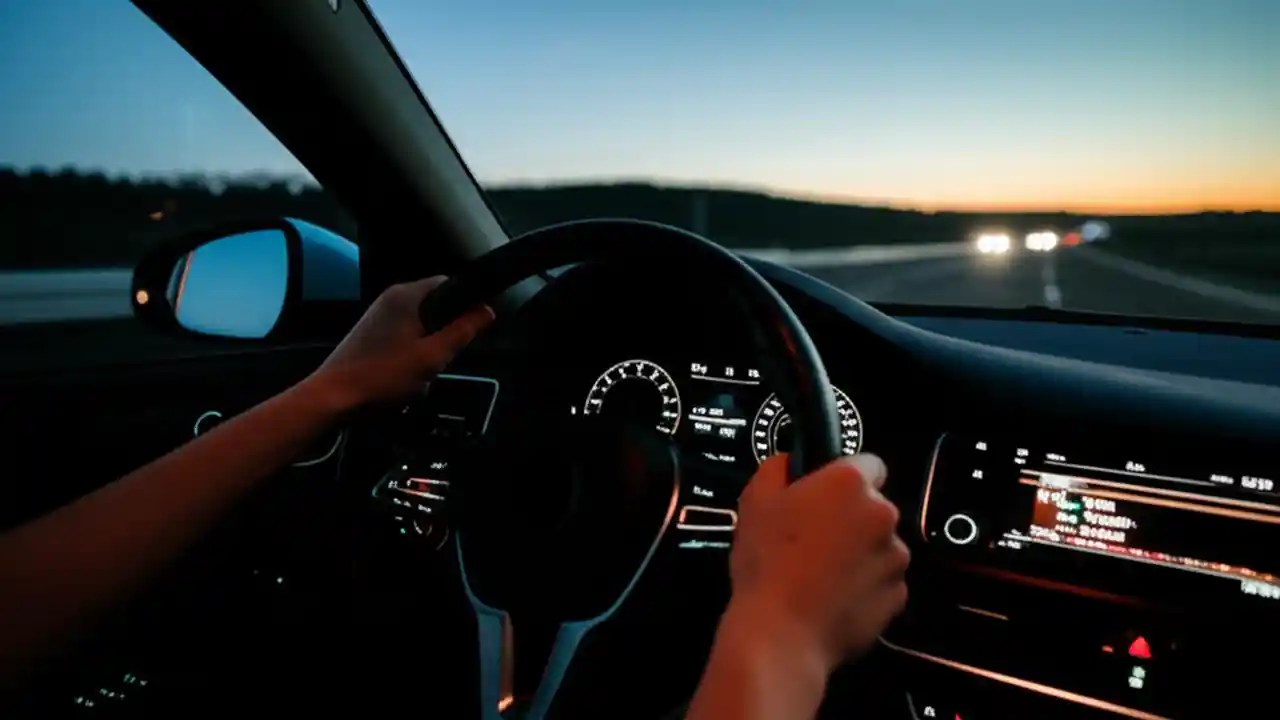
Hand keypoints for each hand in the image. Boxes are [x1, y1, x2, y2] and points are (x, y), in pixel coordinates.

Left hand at [308, 276, 493, 409]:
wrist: (334, 396)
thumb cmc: (383, 375)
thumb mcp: (432, 356)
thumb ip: (463, 331)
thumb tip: (488, 310)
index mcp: (406, 295)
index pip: (449, 283)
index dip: (467, 303)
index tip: (474, 328)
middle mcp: (391, 298)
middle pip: (435, 305)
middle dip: (446, 330)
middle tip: (446, 356)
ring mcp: (378, 315)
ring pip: (420, 323)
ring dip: (429, 346)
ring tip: (424, 369)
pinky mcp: (370, 333)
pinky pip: (404, 335)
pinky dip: (412, 352)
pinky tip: (406, 374)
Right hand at [726, 453, 908, 670]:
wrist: (781, 634)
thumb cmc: (766, 562)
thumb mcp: (754, 501)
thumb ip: (777, 468)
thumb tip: (792, 461)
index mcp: (850, 483)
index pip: (868, 462)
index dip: (844, 478)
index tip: (823, 498)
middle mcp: (883, 514)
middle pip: (873, 508)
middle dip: (851, 519)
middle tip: (814, 540)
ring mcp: (896, 558)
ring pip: (880, 546)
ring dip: (860, 554)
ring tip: (822, 576)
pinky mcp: (899, 596)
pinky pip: (882, 583)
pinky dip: (865, 588)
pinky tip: (835, 600)